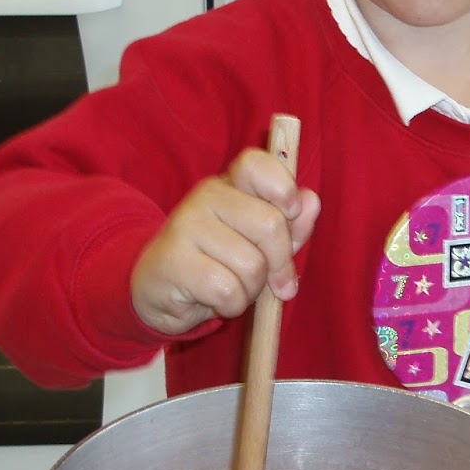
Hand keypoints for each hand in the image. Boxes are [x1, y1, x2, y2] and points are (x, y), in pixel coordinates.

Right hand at [129, 145, 319, 335]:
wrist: (157, 290)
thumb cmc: (217, 262)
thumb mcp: (259, 243)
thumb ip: (289, 224)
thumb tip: (311, 201)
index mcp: (229, 184)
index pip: (256, 164)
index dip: (283, 188)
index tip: (291, 213)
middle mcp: (206, 197)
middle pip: (270, 225)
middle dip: (280, 264)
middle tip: (272, 280)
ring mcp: (186, 226)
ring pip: (251, 265)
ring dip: (252, 290)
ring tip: (234, 287)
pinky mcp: (174, 261)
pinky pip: (228, 290)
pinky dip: (232, 305)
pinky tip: (216, 300)